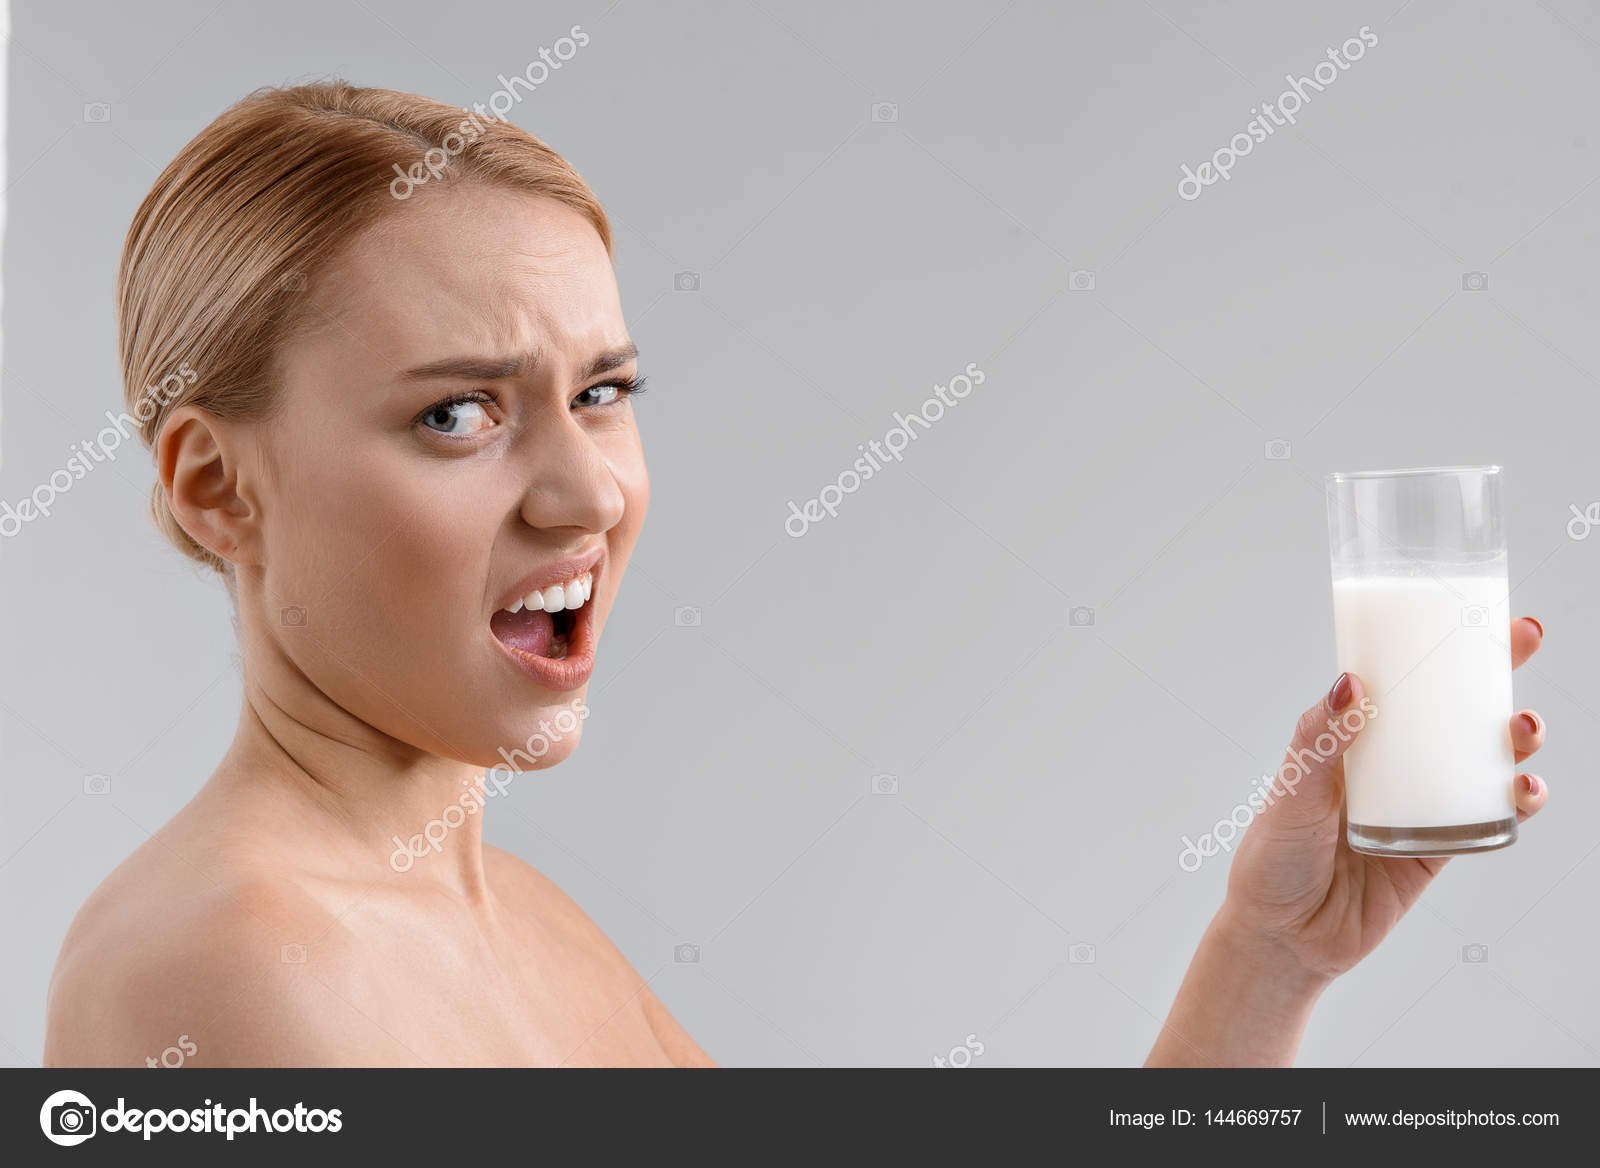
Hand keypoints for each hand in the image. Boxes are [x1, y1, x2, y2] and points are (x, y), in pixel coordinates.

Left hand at [1222, 616, 1548, 980]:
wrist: (1283, 940)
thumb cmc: (1272, 860)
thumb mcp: (1290, 796)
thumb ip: (1320, 744)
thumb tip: (1354, 682)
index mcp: (1351, 740)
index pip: (1400, 680)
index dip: (1438, 645)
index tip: (1475, 612)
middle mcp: (1390, 765)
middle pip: (1452, 709)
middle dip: (1495, 672)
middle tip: (1523, 641)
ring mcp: (1419, 804)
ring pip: (1480, 759)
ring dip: (1514, 738)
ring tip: (1524, 729)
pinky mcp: (1439, 848)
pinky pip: (1486, 817)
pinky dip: (1514, 802)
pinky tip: (1525, 792)